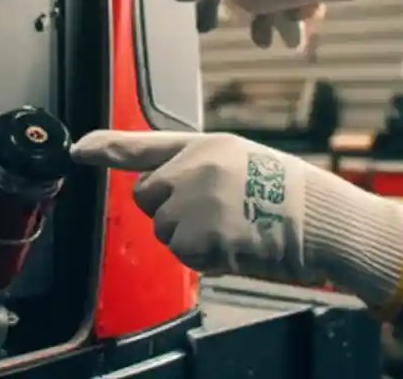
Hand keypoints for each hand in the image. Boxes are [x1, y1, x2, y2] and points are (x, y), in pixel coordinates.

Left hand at [72, 130, 402, 316]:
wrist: (323, 219)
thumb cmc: (289, 194)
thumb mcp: (240, 161)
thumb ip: (196, 167)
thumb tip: (160, 184)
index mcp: (206, 145)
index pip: (145, 144)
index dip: (106, 147)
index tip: (78, 149)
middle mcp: (194, 168)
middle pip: (150, 198)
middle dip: (172, 212)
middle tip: (219, 214)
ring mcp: (197, 201)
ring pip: (165, 231)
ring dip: (192, 238)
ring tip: (235, 228)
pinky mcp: (203, 235)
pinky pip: (185, 254)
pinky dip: (206, 258)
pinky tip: (237, 244)